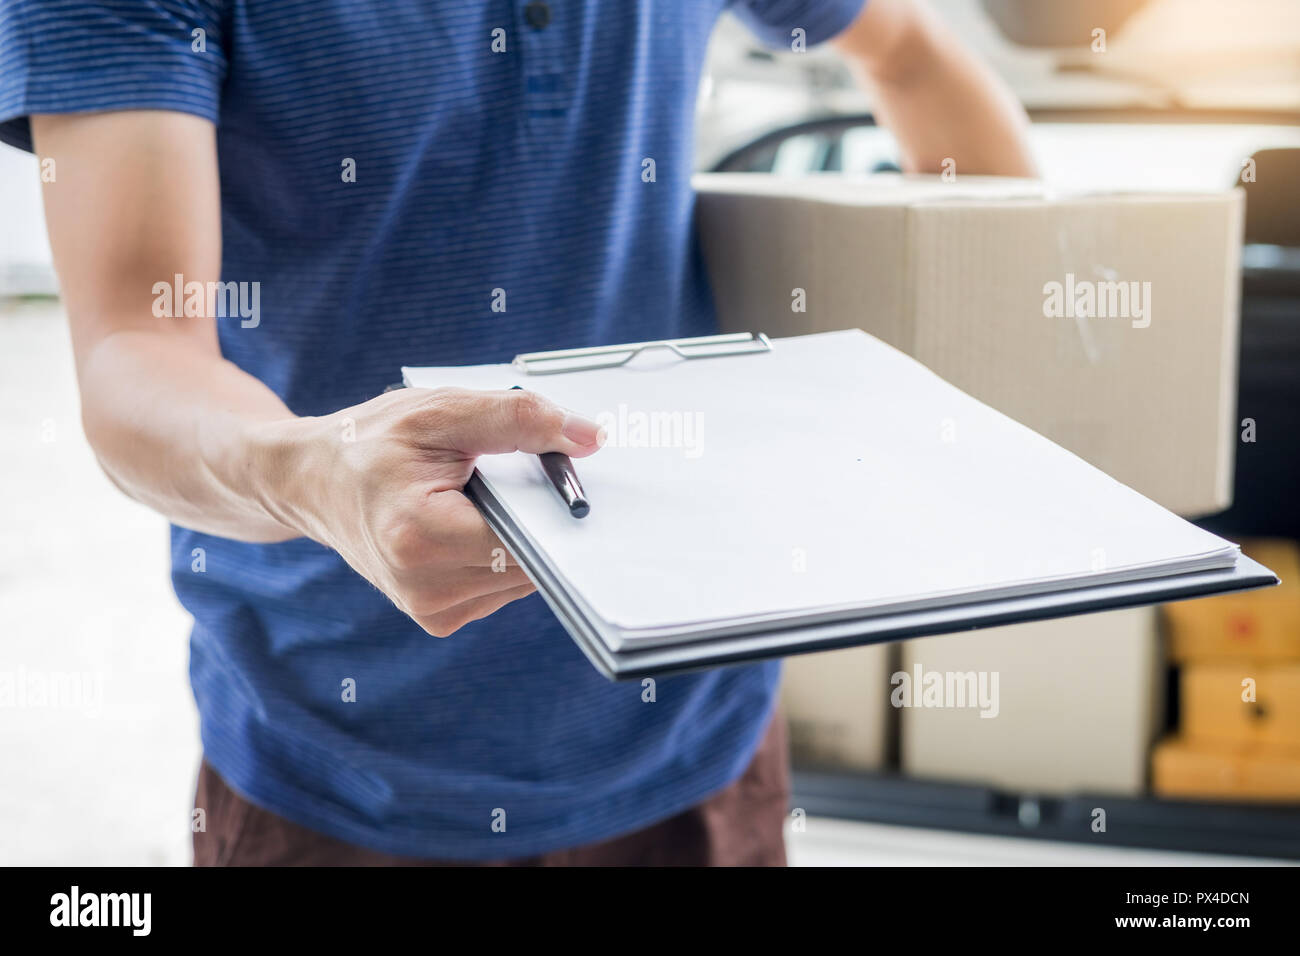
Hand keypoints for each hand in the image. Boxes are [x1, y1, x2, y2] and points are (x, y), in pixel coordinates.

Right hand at [264, 387, 603, 635]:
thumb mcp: (440, 411)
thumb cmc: (371, 441)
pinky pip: (503, 585)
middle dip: (540, 518)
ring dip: (522, 536)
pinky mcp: (438, 617)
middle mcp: (425, 588)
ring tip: (483, 496)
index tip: (566, 474)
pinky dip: (504, 552)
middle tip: (521, 476)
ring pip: (523, 576)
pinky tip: (475, 521)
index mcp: (420, 537)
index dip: (556, 504)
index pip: (528, 535)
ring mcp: (432, 610)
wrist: (311, 481)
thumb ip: (517, 420)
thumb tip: (590, 438)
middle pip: (532, 560)